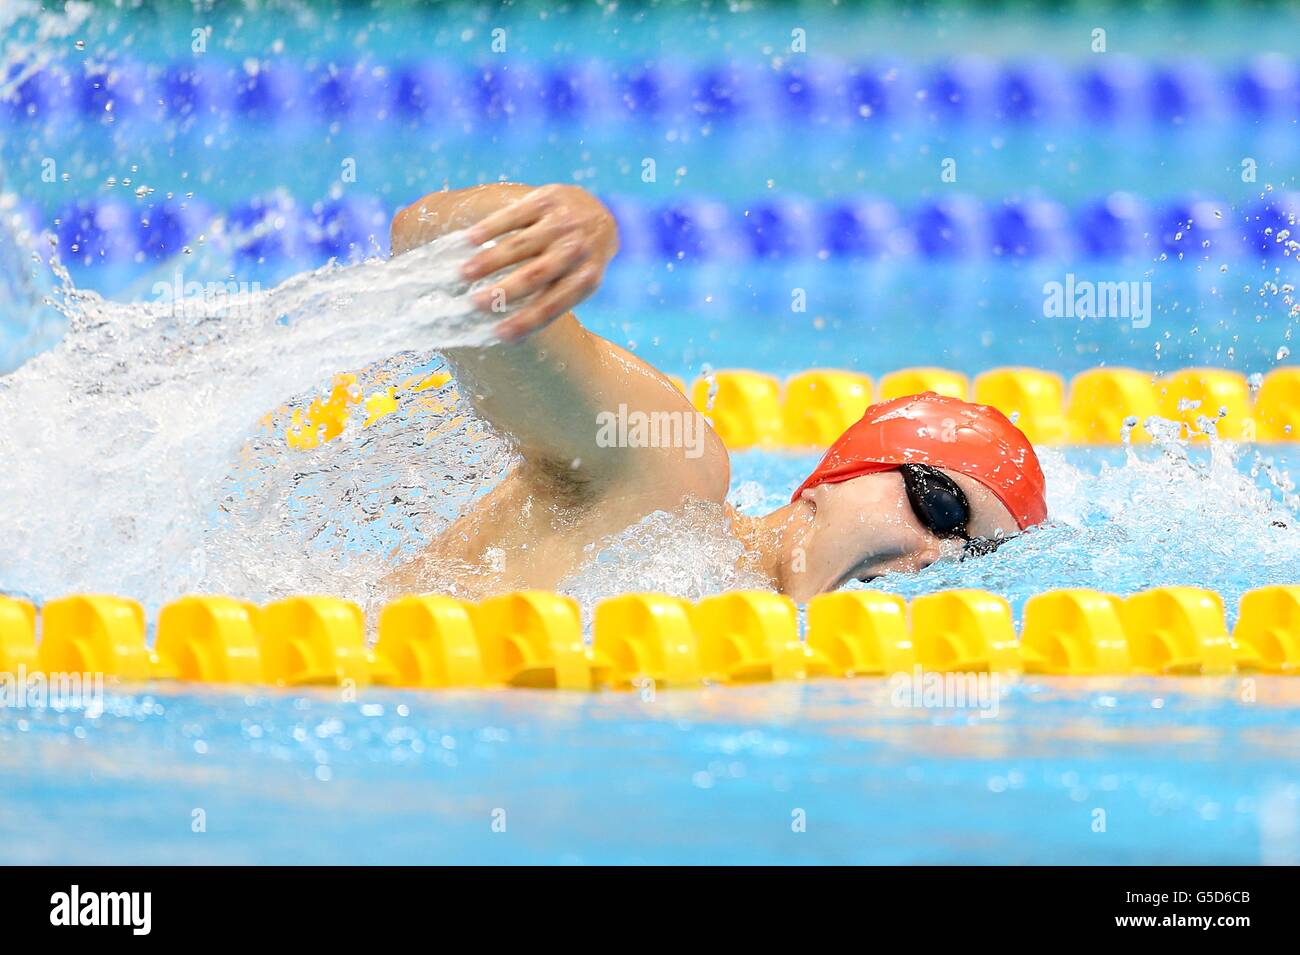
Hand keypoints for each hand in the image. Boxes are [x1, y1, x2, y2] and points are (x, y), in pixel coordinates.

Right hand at [460, 184, 618, 340]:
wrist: (599, 215)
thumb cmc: (578, 262)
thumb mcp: (576, 283)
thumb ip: (550, 301)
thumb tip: (509, 333)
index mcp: (586, 278)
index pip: (553, 304)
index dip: (526, 321)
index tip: (499, 334)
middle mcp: (576, 249)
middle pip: (536, 274)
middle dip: (504, 290)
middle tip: (474, 303)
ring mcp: (562, 222)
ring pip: (521, 244)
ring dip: (490, 260)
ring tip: (463, 273)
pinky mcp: (547, 199)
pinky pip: (514, 215)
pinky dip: (490, 228)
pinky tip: (470, 240)